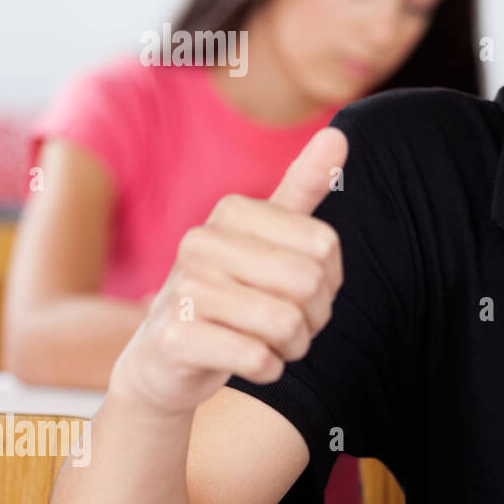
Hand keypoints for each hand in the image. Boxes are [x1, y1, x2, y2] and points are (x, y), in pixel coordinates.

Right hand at [108, 127, 347, 417]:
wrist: (164, 362)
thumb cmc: (230, 295)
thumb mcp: (265, 239)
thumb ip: (302, 189)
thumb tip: (339, 134)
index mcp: (230, 212)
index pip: (324, 242)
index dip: (329, 278)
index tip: (302, 290)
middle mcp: (200, 242)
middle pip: (308, 282)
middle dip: (314, 317)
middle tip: (290, 325)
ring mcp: (182, 290)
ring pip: (286, 323)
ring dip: (292, 346)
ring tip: (269, 344)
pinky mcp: (175, 339)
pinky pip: (258, 358)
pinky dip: (268, 369)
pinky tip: (249, 364)